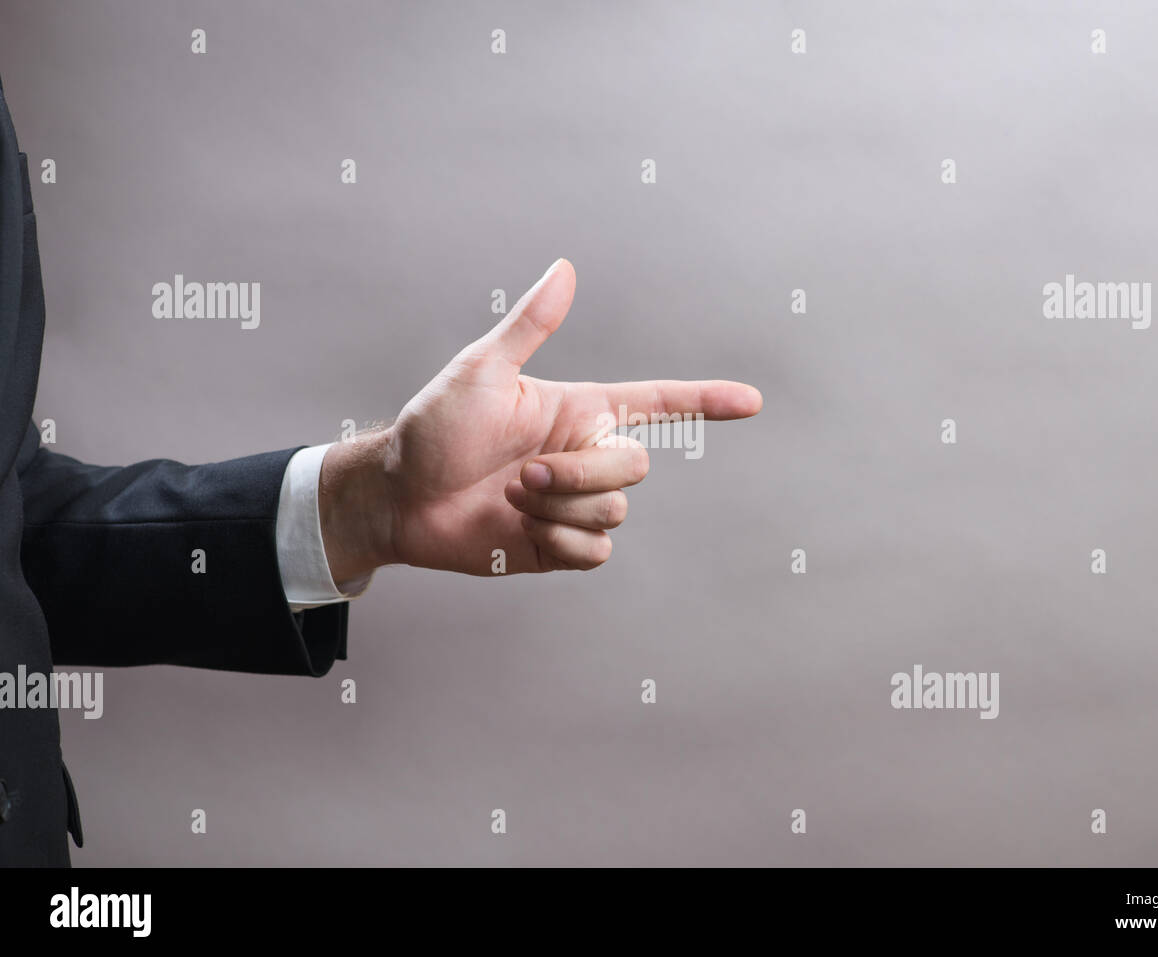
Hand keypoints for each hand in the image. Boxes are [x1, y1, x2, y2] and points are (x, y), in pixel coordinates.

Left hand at [318, 259, 761, 580]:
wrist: (399, 498)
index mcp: (579, 412)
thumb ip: (530, 325)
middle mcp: (585, 456)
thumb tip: (565, 269)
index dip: (706, 402)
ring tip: (509, 498)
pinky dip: (561, 542)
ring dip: (558, 506)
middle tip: (519, 474)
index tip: (752, 401)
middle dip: (578, 472)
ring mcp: (575, 503)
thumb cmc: (434, 428)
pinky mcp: (560, 546)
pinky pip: (597, 551)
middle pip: (636, 465)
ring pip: (616, 509)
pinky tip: (522, 532)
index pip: (659, 404)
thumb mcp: (481, 370)